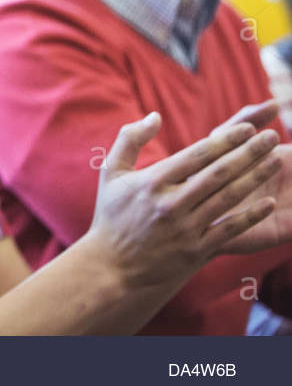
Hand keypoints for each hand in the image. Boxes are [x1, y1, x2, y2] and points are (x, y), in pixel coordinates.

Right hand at [86, 109, 280, 288]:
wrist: (113, 269)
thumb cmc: (112, 217)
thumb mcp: (111, 173)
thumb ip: (129, 139)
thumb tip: (155, 116)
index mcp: (152, 182)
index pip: (196, 155)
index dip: (225, 139)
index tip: (248, 127)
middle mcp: (171, 204)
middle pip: (219, 173)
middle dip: (249, 153)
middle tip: (271, 137)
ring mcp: (186, 228)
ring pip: (228, 197)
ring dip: (255, 177)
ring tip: (276, 160)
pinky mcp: (197, 251)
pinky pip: (230, 230)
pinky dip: (251, 216)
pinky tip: (269, 203)